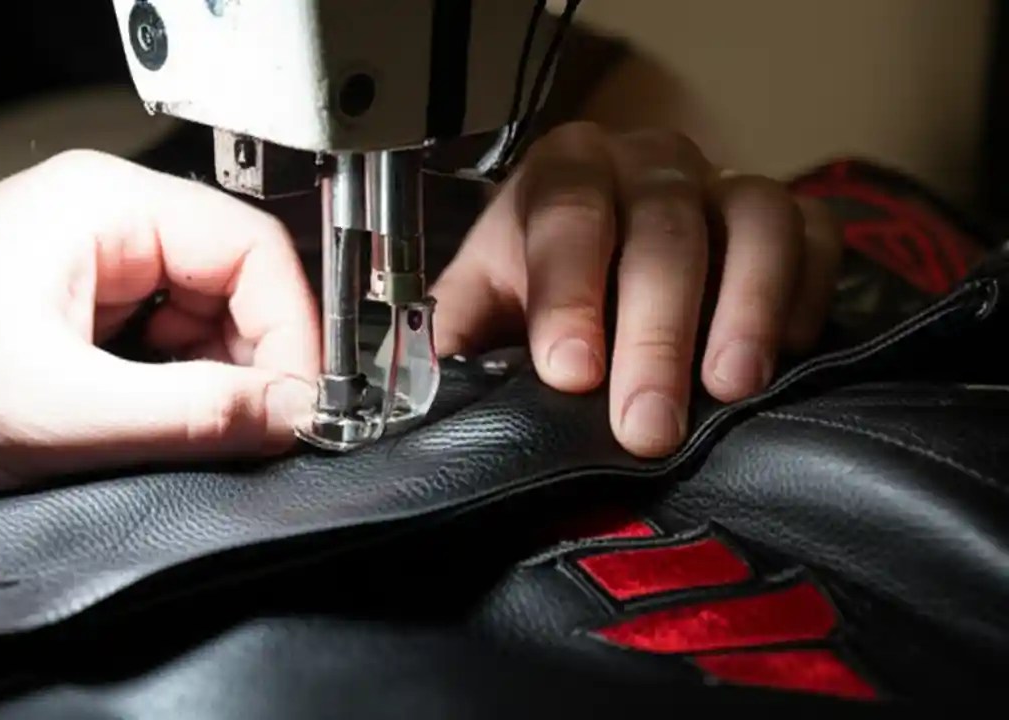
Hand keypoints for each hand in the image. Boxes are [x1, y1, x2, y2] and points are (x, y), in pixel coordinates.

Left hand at [0, 150, 319, 495]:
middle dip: (256, 359)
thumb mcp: (56, 409)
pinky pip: (167, 342)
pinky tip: (160, 424)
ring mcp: (96, 264)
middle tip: (259, 432)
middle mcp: (108, 221)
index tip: (299, 405)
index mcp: (107, 206)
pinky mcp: (83, 307)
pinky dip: (181, 389)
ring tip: (195, 433)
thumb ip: (187, 415)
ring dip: (218, 379)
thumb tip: (288, 413)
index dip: (291, 330)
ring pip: (206, 317)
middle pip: (237, 281)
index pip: (252, 248)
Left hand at [431, 122, 841, 457]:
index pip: (566, 216)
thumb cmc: (535, 291)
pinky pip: (815, 235)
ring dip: (744, 309)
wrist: (602, 265)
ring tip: (729, 390)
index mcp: (561, 175)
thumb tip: (421, 404)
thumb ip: (450, 344)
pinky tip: (783, 358)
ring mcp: (722, 185)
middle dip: (655, 334)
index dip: (569, 294)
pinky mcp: (788, 216)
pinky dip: (806, 294)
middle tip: (647, 427)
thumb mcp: (478, 310)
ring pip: (754, 218)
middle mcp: (646, 165)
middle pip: (662, 229)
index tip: (570, 374)